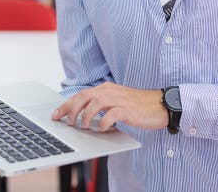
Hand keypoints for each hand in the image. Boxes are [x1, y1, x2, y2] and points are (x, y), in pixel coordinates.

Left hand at [51, 82, 167, 132]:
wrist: (160, 104)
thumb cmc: (138, 105)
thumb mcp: (117, 101)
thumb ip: (102, 105)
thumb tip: (84, 115)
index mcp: (106, 88)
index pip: (81, 94)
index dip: (66, 104)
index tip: (56, 115)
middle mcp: (110, 91)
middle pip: (84, 97)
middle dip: (71, 109)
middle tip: (67, 122)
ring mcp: (119, 99)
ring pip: (94, 103)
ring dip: (85, 116)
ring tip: (83, 126)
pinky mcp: (127, 110)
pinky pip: (111, 115)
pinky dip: (103, 123)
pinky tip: (102, 129)